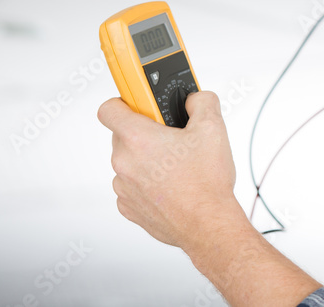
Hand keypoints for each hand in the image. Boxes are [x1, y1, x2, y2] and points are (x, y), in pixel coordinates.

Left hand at [97, 91, 244, 251]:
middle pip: (124, 134)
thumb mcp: (214, 128)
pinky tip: (172, 185)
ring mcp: (124, 187)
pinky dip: (147, 182)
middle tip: (173, 137)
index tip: (143, 104)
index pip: (109, 108)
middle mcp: (124, 162)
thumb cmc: (206, 182)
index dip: (126, 102)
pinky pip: (132, 186)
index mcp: (137, 138)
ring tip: (178, 165)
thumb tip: (194, 98)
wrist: (208, 224)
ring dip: (148, 159)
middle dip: (147, 131)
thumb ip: (201, 101)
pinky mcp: (129, 207)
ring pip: (130, 161)